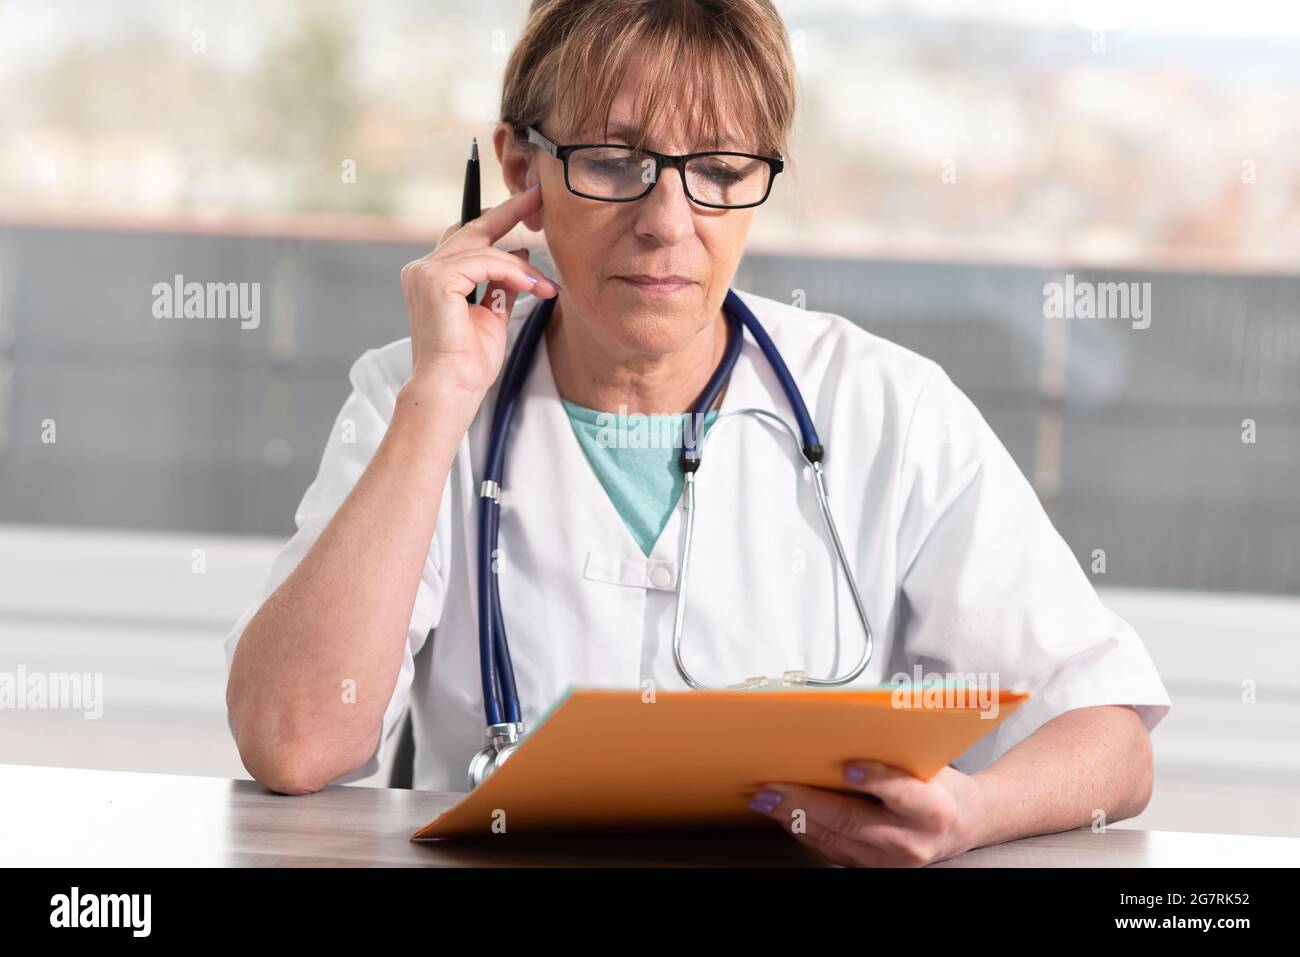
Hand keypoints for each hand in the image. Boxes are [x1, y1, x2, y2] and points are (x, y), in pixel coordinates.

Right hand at [398, 183, 559, 401]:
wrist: (452, 390)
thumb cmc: (468, 364)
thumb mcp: (492, 315)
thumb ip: (501, 285)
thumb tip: (520, 256)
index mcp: (433, 277)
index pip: (467, 237)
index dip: (497, 219)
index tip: (526, 203)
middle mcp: (423, 269)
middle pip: (473, 229)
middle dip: (509, 212)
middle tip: (538, 195)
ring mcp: (425, 272)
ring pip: (486, 249)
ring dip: (522, 267)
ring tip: (546, 287)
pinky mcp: (435, 279)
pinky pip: (486, 262)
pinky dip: (513, 273)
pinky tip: (533, 288)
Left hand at [748, 761, 988, 866]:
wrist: (964, 823)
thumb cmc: (941, 784)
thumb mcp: (931, 761)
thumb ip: (897, 749)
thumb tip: (848, 721)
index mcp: (934, 809)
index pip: (904, 794)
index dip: (877, 780)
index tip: (848, 766)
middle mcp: (913, 841)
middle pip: (853, 821)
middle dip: (806, 803)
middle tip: (773, 786)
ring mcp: (891, 862)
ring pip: (835, 839)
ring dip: (794, 817)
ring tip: (765, 799)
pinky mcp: (873, 868)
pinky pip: (831, 849)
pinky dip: (804, 829)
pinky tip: (784, 813)